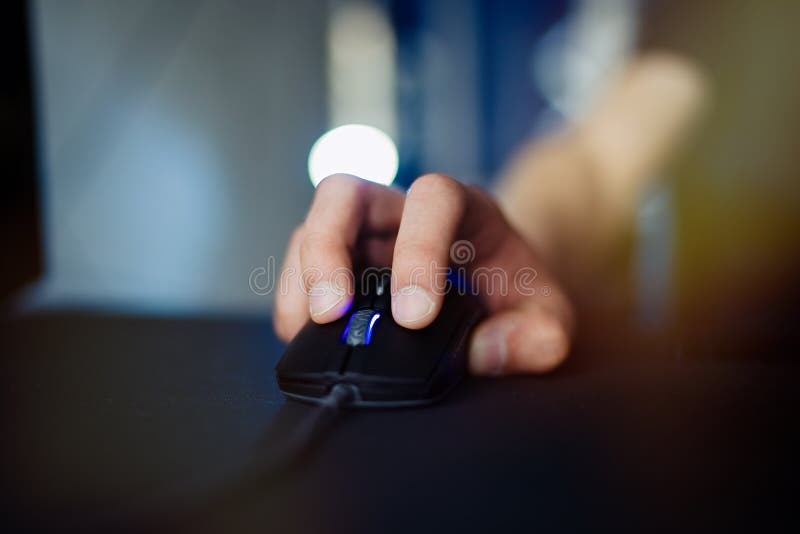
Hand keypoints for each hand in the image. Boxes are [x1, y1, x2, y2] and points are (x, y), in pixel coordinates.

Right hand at [274, 173, 573, 374]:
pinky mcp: (339, 264)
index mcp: (462, 207)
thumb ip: (539, 335)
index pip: (432, 199)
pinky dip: (293, 299)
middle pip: (345, 193)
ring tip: (304, 330)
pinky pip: (300, 267)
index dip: (417, 250)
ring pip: (311, 226)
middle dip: (328, 248)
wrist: (495, 292)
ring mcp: (364, 234)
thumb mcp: (546, 315)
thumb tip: (488, 351)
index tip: (414, 317)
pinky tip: (302, 335)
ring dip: (300, 277)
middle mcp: (402, 210)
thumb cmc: (515, 293)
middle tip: (330, 312)